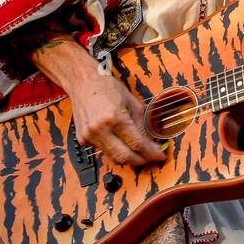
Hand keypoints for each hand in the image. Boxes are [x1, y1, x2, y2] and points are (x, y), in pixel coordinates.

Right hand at [32, 37, 166, 166]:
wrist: (84, 82)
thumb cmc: (108, 88)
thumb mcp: (132, 102)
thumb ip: (142, 125)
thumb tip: (151, 143)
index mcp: (115, 117)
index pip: (137, 144)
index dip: (151, 153)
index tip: (160, 155)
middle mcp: (100, 129)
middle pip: (125, 157)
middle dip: (141, 160)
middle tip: (151, 157)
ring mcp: (89, 136)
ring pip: (113, 157)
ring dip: (128, 157)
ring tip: (138, 151)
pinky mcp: (83, 139)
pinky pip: (103, 151)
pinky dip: (114, 150)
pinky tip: (119, 142)